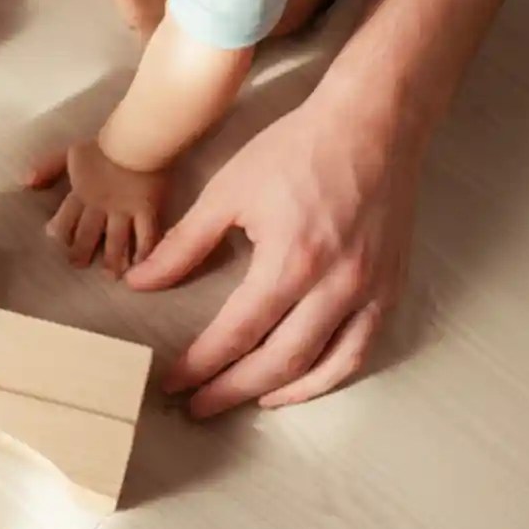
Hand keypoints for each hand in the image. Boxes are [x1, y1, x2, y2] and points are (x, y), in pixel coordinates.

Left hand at [27, 141, 167, 277]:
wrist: (137, 139)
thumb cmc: (104, 145)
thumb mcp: (70, 153)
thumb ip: (48, 167)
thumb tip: (24, 182)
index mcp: (81, 194)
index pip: (65, 220)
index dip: (60, 232)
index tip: (58, 242)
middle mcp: (100, 207)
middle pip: (87, 235)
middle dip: (80, 253)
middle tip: (78, 265)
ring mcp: (125, 211)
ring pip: (115, 241)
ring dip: (112, 260)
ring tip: (111, 276)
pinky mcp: (147, 210)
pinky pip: (146, 235)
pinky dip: (143, 252)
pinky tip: (140, 264)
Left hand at [125, 93, 419, 415]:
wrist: (373, 122)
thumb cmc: (298, 149)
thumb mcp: (228, 192)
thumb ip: (182, 245)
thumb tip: (139, 283)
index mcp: (290, 261)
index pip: (236, 334)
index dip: (200, 365)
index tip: (173, 382)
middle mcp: (334, 286)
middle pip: (276, 362)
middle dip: (231, 390)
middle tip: (197, 406)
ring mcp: (368, 291)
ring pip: (323, 366)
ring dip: (280, 392)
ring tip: (243, 400)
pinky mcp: (389, 287)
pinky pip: (360, 349)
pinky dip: (329, 376)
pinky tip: (299, 382)